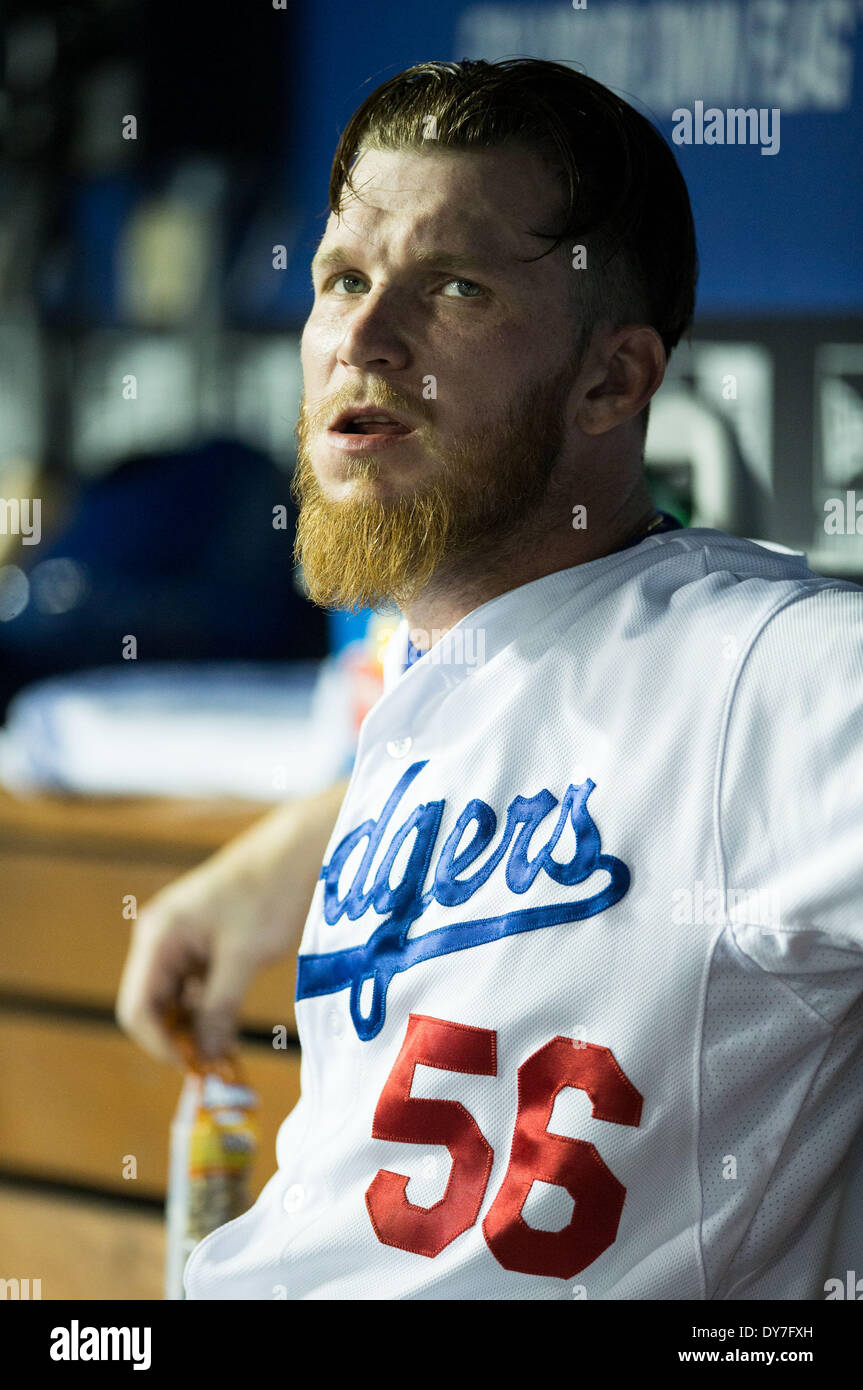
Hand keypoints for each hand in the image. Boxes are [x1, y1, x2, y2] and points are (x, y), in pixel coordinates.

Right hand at [116, 781, 347, 1066]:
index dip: (160, 1046)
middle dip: (178, 1040)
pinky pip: (194, 986)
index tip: (193, 1070)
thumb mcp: (245, 956)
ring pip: (175, 1000)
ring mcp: (181, 939)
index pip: (137, 1008)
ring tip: (225, 1056)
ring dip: (195, 1029)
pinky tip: (229, 1031)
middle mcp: (160, 938)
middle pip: (153, 1006)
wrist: (298, 851)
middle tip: (214, 1071)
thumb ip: (219, 1006)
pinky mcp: (203, 942)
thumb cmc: (269, 893)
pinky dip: (208, 1010)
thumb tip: (204, 1055)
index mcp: (159, 936)